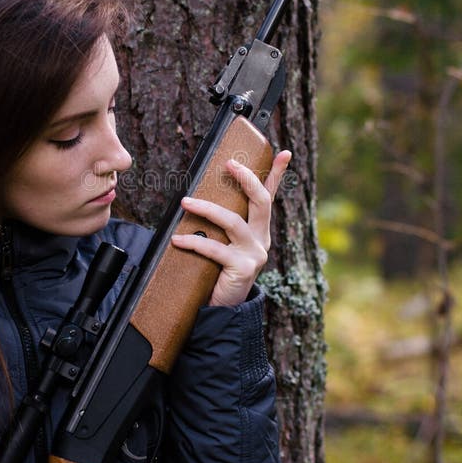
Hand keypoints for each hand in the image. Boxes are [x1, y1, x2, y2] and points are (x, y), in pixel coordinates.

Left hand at [171, 150, 291, 307]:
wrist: (222, 310)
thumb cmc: (217, 272)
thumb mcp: (221, 244)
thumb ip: (217, 226)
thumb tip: (193, 200)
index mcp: (259, 230)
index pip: (269, 196)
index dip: (278, 173)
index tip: (284, 152)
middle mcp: (261, 239)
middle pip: (261, 201)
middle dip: (247, 178)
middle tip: (229, 163)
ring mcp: (254, 254)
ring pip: (233, 222)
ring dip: (207, 209)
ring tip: (185, 202)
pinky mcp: (242, 269)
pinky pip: (215, 249)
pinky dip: (194, 243)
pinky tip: (178, 240)